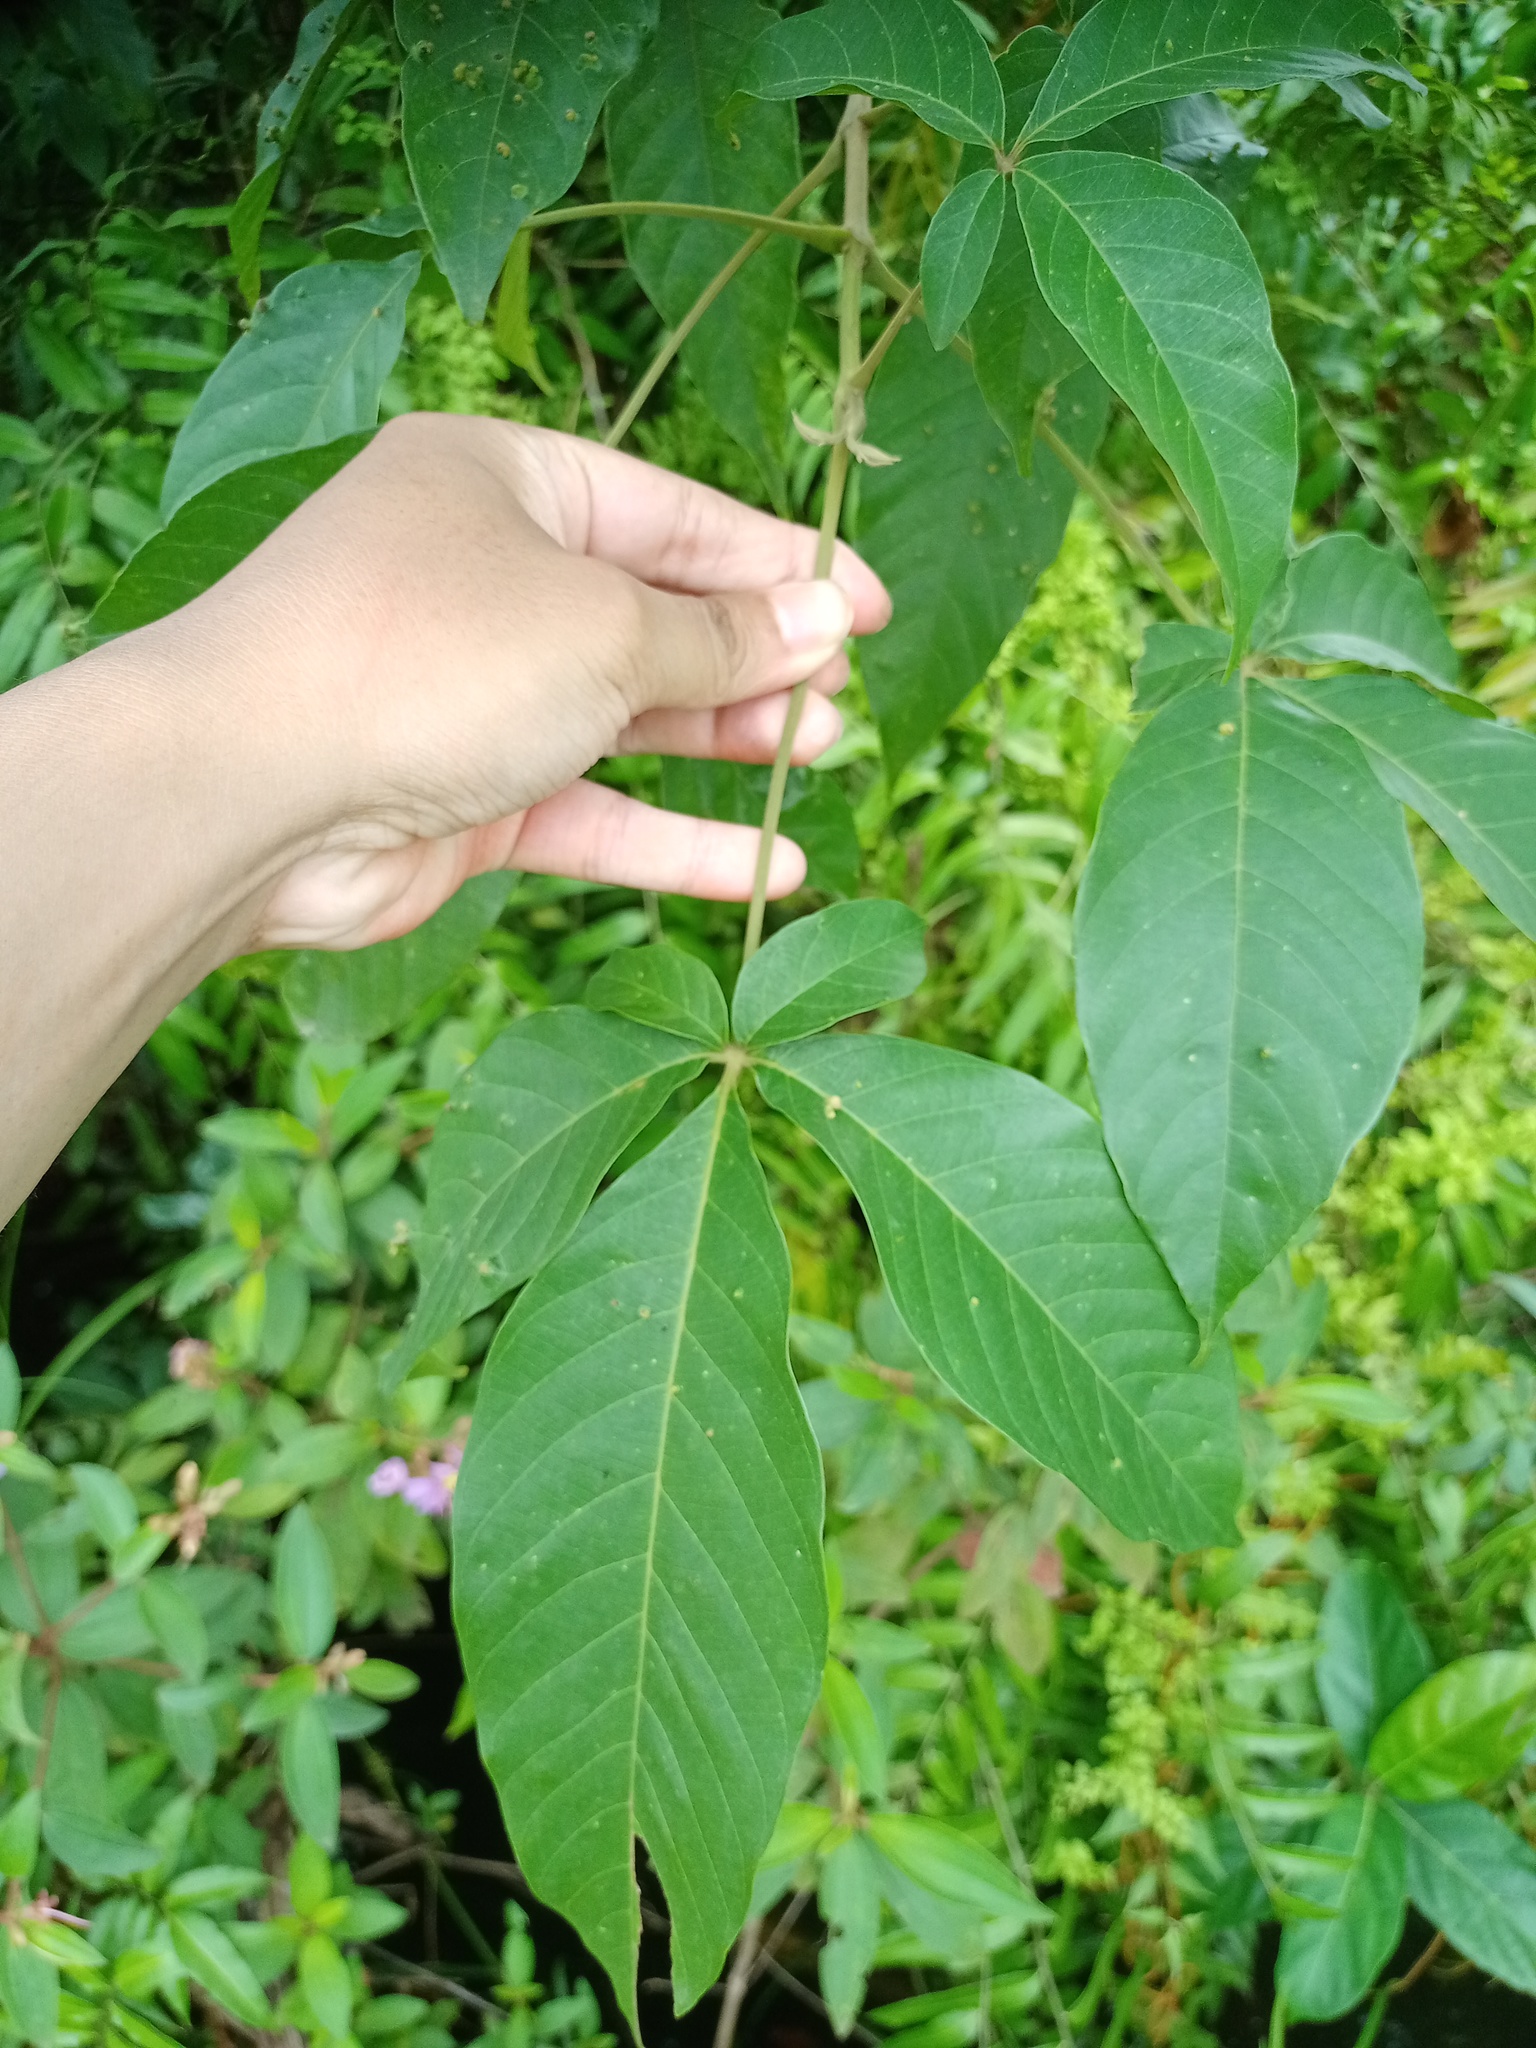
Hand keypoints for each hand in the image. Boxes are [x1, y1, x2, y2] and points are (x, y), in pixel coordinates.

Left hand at [195, 414, 889, 950]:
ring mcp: (472, 694)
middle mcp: (485, 579)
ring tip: (815, 757)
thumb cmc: (429, 657)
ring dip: (722, 738)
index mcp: (504, 483)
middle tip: (838, 701)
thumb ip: (722, 636)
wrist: (251, 791)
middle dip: (754, 656)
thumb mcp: (604, 627)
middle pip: (651, 614)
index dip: (781, 561)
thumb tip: (826, 621)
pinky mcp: (464, 798)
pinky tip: (764, 868)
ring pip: (624, 714)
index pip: (674, 513)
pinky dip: (669, 836)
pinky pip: (589, 811)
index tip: (870, 607)